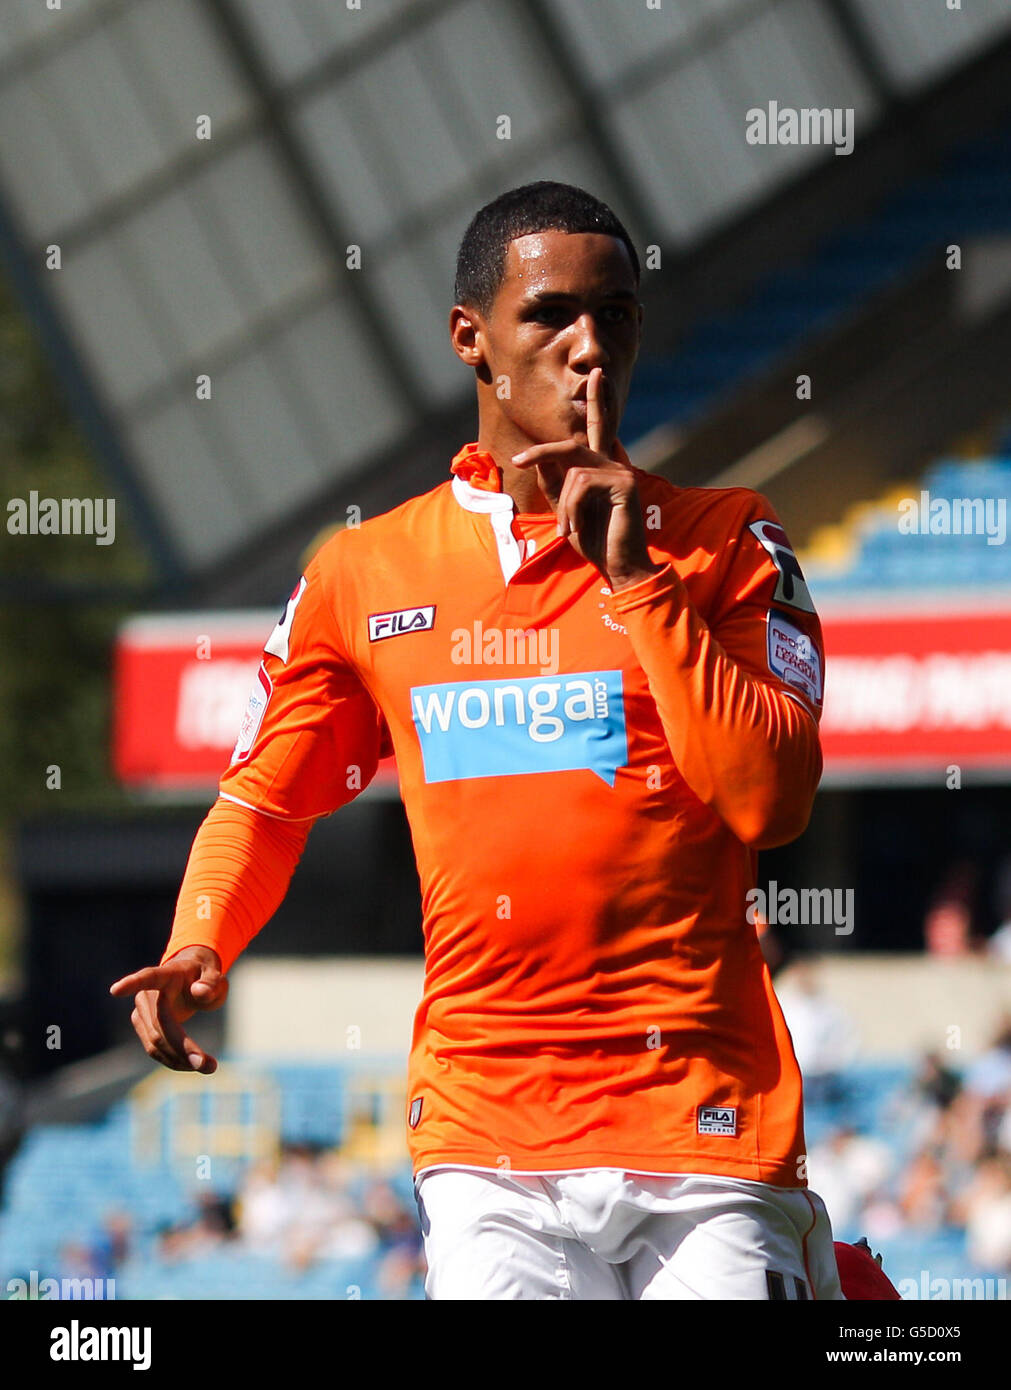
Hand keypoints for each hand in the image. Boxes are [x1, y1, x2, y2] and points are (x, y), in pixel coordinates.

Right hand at [110, 946, 225, 1073]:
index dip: (132, 983)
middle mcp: (148, 993)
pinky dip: (174, 1060)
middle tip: (209, 1066)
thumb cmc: (203, 977)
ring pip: (155, 1042)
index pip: (148, 978)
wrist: (191, 979)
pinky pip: (154, 1048)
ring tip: (209, 1066)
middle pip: (160, 1024)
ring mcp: (141, 1011)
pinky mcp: (142, 1027)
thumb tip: (199, 992)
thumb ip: (211, 983)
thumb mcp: (214, 976)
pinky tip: (193, 1064)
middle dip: (182, 1048)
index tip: (116, 990)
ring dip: (179, 1059)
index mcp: (166, 974)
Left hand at [511, 367, 662, 590]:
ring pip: (572, 472)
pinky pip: (581, 484)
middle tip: (519, 460)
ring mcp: (621, 471)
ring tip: (567, 530)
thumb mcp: (566, 512)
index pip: (599, 427)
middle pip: (572, 445)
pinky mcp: (624, 483)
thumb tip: (540, 461)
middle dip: (542, 452)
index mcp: (601, 468)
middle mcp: (614, 464)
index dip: (598, 400)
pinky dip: (571, 508)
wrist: (619, 566)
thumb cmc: (595, 542)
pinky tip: (576, 528)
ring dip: (562, 505)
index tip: (597, 374)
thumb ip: (555, 486)